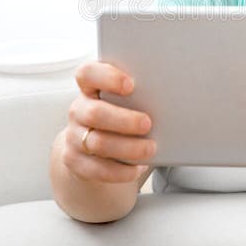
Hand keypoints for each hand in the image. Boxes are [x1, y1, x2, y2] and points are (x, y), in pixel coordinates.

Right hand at [61, 60, 156, 183]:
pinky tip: (137, 168)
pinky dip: (120, 171)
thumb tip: (171, 94)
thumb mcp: (126, 101)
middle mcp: (79, 110)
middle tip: (148, 123)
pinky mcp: (75, 161)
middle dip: (124, 120)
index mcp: (90, 87)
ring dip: (128, 148)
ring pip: (98, 143)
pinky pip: (96, 169)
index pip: (88, 74)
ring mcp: (74, 136)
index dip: (107, 77)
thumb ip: (139, 94)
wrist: (94, 149)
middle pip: (95, 113)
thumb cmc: (121, 116)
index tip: (130, 85)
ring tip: (150, 148)